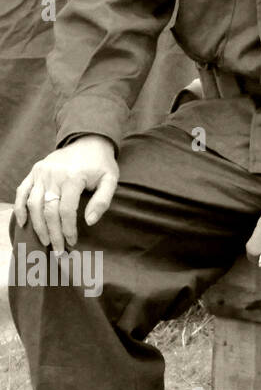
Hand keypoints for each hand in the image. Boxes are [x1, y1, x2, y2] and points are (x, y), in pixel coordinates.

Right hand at [13, 135, 117, 252]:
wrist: (88, 140)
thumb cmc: (101, 163)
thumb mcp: (111, 179)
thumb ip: (103, 200)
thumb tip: (90, 222)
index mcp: (73, 177)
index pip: (66, 210)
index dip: (68, 229)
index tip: (72, 242)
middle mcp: (53, 175)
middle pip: (48, 210)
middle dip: (53, 233)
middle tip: (57, 249)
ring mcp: (41, 173)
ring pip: (33, 204)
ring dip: (37, 225)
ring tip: (45, 241)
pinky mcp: (34, 171)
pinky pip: (22, 192)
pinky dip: (20, 208)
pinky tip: (24, 223)